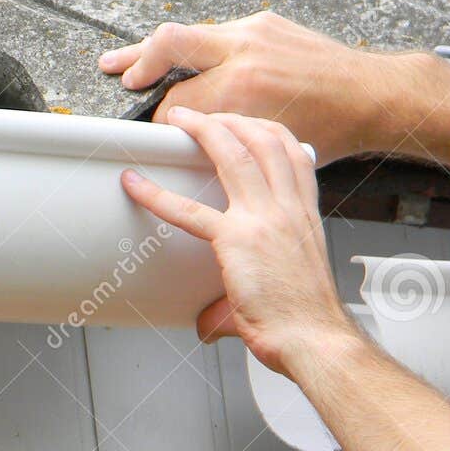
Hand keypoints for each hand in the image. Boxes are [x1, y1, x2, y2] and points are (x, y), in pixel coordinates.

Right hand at [99, 11, 435, 164]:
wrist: (372, 94)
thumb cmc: (330, 126)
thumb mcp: (266, 140)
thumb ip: (223, 135)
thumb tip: (187, 135)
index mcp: (243, 87)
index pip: (177, 102)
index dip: (160, 122)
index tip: (152, 132)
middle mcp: (245, 51)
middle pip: (170, 43)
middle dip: (137, 62)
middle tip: (120, 78)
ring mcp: (254, 32)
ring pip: (186, 32)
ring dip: (151, 49)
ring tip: (120, 61)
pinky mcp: (262, 23)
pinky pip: (212, 33)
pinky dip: (190, 47)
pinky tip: (177, 57)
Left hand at [121, 107, 355, 375]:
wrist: (315, 338)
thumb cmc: (305, 318)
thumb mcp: (282, 289)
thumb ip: (240, 297)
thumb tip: (207, 324)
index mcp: (305, 213)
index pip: (292, 153)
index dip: (266, 129)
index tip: (244, 121)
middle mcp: (289, 208)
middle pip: (264, 141)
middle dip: (231, 118)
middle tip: (200, 112)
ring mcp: (265, 219)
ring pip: (233, 157)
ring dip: (203, 132)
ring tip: (177, 121)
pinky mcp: (238, 240)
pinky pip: (190, 210)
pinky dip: (156, 194)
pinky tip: (135, 183)